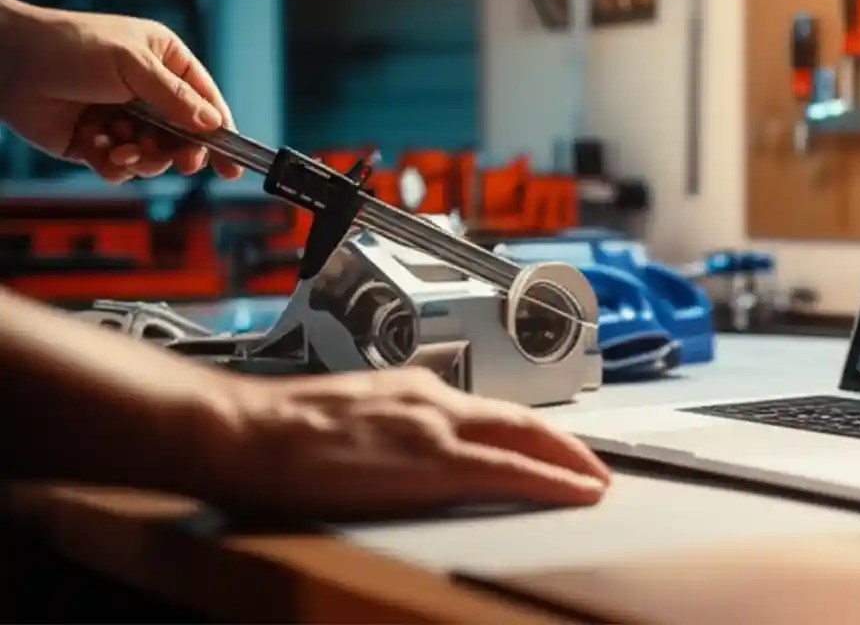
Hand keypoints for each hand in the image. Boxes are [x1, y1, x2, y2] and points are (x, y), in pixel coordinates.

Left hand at [0, 0, 241, 182]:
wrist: (7, 63)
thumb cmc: (70, 47)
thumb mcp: (133, 65)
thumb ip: (175, 97)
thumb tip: (213, 124)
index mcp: (165, 63)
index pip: (206, 103)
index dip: (222, 134)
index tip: (233, 164)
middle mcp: (148, 93)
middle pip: (185, 138)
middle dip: (179, 151)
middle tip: (180, 161)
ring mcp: (123, 120)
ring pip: (155, 158)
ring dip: (143, 158)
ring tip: (121, 148)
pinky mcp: (97, 143)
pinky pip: (121, 168)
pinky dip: (113, 164)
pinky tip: (98, 146)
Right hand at [201, 369, 611, 517]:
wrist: (242, 431)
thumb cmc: (276, 431)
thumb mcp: (346, 420)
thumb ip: (386, 431)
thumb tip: (400, 453)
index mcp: (411, 390)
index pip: (488, 411)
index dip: (530, 431)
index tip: (552, 446)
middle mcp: (432, 399)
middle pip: (519, 418)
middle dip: (564, 443)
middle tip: (595, 465)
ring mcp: (434, 427)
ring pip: (524, 438)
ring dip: (567, 459)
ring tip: (595, 480)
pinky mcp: (430, 460)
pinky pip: (510, 470)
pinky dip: (551, 479)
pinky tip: (575, 492)